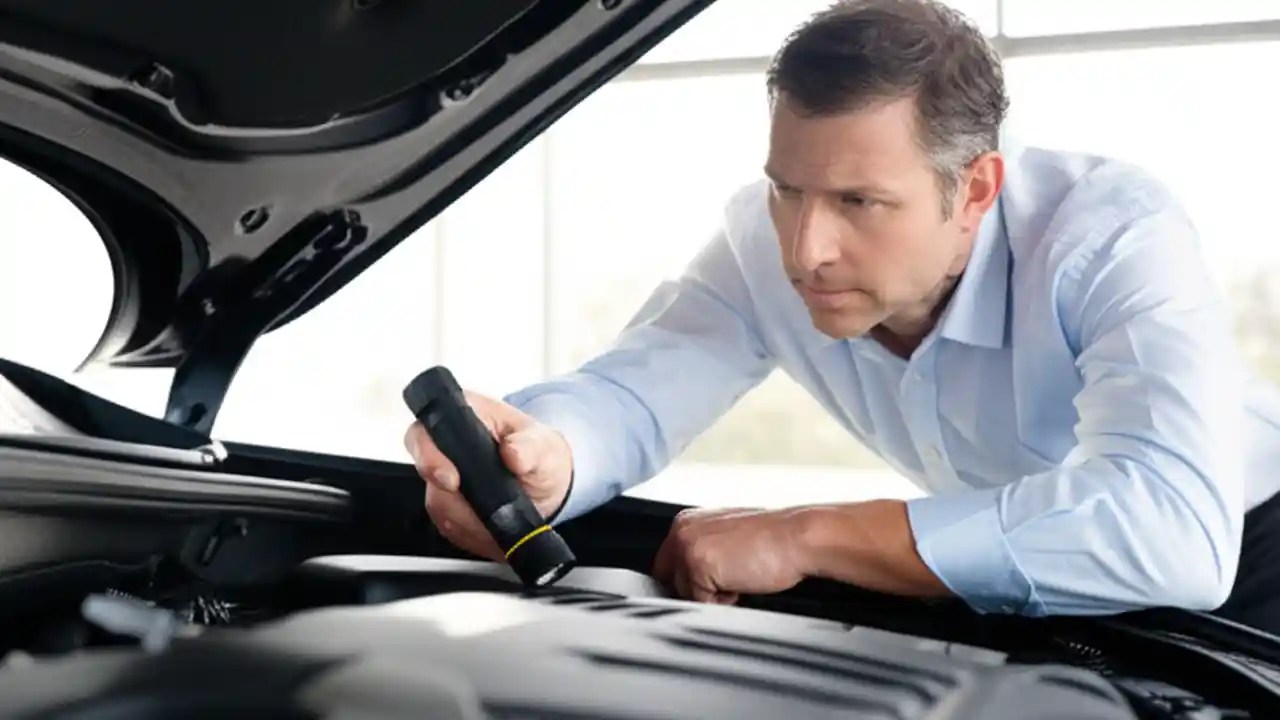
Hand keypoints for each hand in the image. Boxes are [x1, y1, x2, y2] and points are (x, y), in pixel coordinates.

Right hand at [403, 390, 572, 560]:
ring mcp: (442, 477)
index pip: (426, 430)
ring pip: (439, 504)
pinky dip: (474, 530)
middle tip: (480, 509)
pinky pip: (450, 525)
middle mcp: (445, 445)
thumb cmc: (539, 453)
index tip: (451, 480)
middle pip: (425, 470)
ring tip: (503, 510)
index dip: (430, 455)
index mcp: (464, 414)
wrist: (546, 485)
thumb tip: (513, 452)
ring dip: (469, 516)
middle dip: (450, 496)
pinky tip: (495, 522)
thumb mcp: (544, 447)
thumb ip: (531, 447)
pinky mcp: (446, 506)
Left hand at [652, 507, 809, 604]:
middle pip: (669, 580)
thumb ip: (702, 550)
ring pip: (684, 594)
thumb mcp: (726, 537)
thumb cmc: (772, 539)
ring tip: (738, 578)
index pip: (668, 564)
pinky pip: (700, 603)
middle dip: (695, 589)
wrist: (797, 538)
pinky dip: (721, 603)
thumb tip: (689, 577)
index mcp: (686, 522)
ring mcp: (687, 549)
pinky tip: (741, 584)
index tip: (709, 585)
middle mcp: (682, 531)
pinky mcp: (698, 568)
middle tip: (727, 582)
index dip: (688, 580)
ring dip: (710, 596)